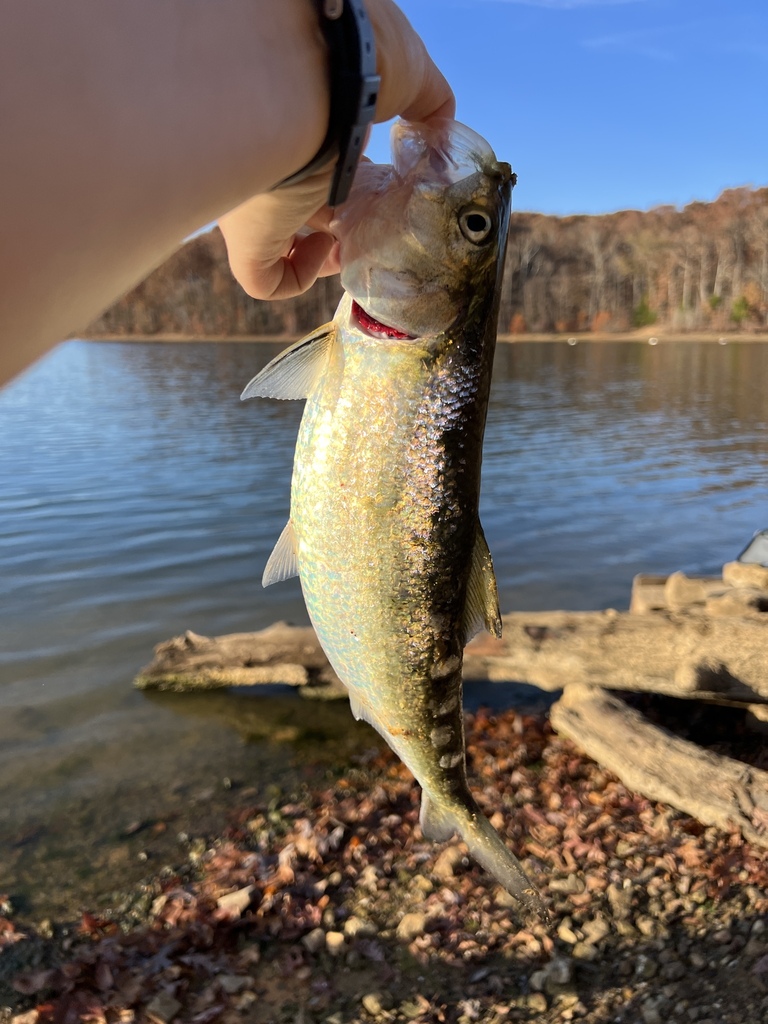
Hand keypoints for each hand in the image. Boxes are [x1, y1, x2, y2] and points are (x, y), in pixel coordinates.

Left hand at [218, 0, 454, 301]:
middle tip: (368, 212)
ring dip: (323, 247)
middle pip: (296, 195)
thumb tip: (443, 126)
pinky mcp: (247, 237)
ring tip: (356, 238)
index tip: (373, 173)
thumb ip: (429, 100)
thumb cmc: (355, 55)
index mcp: (297, 114)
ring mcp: (253, 197)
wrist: (309, 69)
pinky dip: (299, 277)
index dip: (345, 170)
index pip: (315, 154)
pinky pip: (261, 279)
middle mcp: (268, 155)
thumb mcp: (408, 70)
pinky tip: (328, 249)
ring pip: (276, 238)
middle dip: (336, 210)